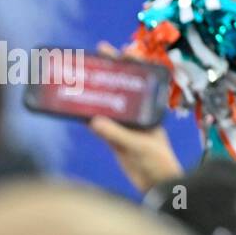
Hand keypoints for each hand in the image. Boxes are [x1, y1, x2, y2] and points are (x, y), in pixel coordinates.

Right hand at [87, 42, 182, 192]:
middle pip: (123, 85)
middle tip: (97, 51)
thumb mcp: (140, 146)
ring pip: (109, 101)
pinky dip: (88, 114)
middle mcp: (139, 111)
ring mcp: (126, 123)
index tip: (120, 50)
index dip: (133, 63)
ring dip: (98, 88)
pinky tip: (77, 105)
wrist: (157, 184)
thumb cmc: (158, 162)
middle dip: (112, 68)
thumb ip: (118, 134)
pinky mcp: (115, 138)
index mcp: (151, 108)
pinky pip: (100, 122)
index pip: (143, 80)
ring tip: (83, 73)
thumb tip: (93, 121)